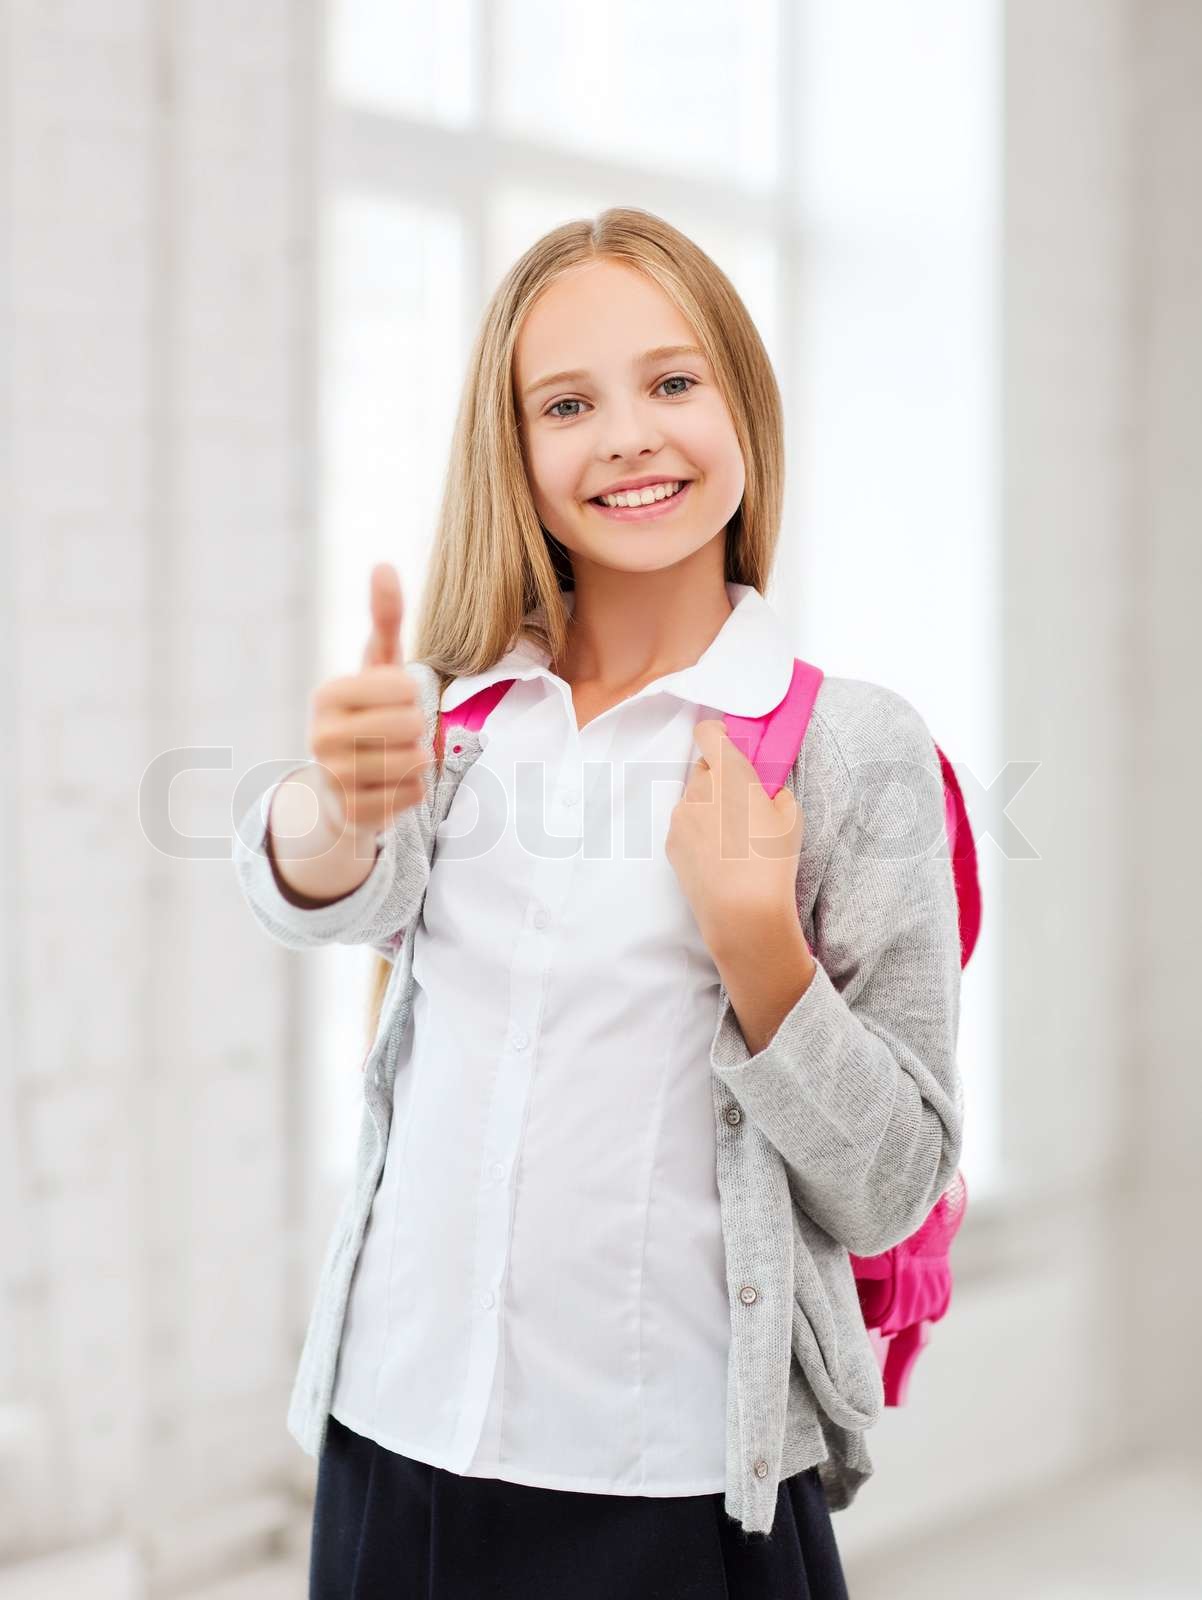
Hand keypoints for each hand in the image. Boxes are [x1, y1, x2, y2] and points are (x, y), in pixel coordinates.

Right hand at [305, 563, 430, 841]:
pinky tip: (391, 784)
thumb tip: (383, 564)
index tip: (393, 700)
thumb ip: (385, 618)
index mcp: (326, 695)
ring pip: (414, 763)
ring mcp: (333, 779)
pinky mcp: (351, 815)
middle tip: (396, 732)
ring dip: (417, 759)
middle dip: (416, 728)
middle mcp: (320, 737)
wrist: (342, 783)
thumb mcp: (378, 665)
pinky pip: (413, 796)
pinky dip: (414, 790)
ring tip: (393, 756)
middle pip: (410, 727)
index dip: (412, 694)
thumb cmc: (370, 712)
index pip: (403, 687)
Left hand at [665, 718, 804, 955]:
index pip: (708, 732)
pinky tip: (717, 857)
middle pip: (705, 770)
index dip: (718, 733)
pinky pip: (685, 825)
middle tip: (742, 805)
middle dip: (720, 780)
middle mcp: (699, 788)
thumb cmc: (772, 861)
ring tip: (731, 840)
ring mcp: (681, 816)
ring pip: (694, 799)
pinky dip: (697, 832)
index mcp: (730, 774)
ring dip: (708, 808)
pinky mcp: (671, 841)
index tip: (729, 744)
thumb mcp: (791, 817)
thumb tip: (766, 791)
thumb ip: (775, 791)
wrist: (741, 910)